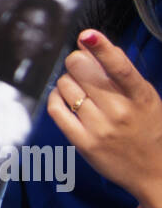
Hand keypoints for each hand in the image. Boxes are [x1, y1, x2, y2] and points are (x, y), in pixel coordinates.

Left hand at [47, 29, 161, 207]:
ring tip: (80, 90)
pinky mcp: (84, 144)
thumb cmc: (148, 127)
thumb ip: (121, 69)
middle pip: (81, 69)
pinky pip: (56, 109)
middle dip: (77, 62)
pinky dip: (55, 97)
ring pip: (65, 86)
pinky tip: (64, 98)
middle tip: (82, 69)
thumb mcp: (145, 96)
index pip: (120, 67)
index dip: (102, 48)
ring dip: (67, 81)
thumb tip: (89, 43)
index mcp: (140, 96)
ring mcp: (101, 129)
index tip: (86, 34)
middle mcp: (120, 111)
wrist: (154, 172)